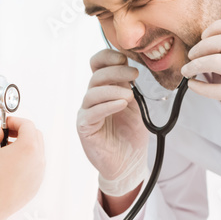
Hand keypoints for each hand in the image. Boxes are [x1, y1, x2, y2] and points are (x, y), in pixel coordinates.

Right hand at [0, 115, 43, 219]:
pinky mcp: (37, 183)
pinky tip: (11, 165)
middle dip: (22, 131)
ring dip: (25, 146)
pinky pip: (35, 165)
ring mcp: (40, 172)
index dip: (15, 121)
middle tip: (8, 133)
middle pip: (36, 136)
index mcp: (28, 147)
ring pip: (37, 151)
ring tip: (7, 151)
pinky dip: (27, 160)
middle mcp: (38, 159)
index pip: (27, 125)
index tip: (6, 123)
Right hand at [76, 49, 149, 194]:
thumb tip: (131, 66)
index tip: (125, 58)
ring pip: (92, 93)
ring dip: (113, 90)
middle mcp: (92, 99)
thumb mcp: (135, 105)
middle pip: (96, 76)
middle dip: (116, 71)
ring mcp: (86, 113)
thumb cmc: (131, 134)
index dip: (107, 57)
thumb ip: (130, 87)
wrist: (128, 162)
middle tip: (135, 75)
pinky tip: (122, 104)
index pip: (97, 65)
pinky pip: (92, 113)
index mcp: (104, 89)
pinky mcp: (85, 128)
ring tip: (129, 96)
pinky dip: (107, 106)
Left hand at [181, 19, 220, 163]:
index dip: (216, 27)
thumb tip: (216, 45)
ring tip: (187, 70)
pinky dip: (198, 86)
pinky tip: (193, 86)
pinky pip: (212, 88)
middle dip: (200, 46)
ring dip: (194, 65)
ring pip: (213, 61)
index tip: (204, 35)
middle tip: (192, 55)